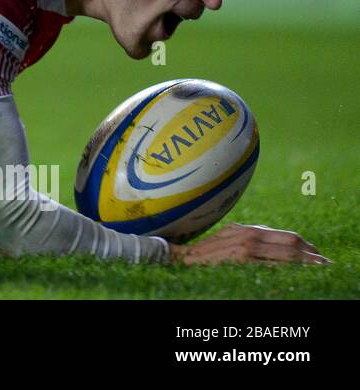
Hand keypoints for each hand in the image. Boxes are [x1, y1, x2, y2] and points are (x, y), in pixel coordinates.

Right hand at [169, 223, 330, 265]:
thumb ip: (246, 239)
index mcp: (246, 230)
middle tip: (325, 262)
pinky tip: (299, 273)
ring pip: (287, 253)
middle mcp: (248, 234)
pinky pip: (273, 265)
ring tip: (320, 268)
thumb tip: (268, 242)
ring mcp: (246, 246)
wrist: (178, 258)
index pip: (285, 236)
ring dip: (307, 262)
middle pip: (291, 242)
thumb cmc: (201, 254)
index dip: (305, 246)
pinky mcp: (241, 259)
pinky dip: (290, 268)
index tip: (316, 254)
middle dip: (311, 253)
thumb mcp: (226, 240)